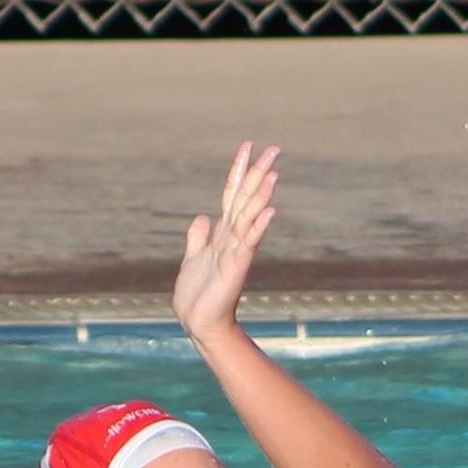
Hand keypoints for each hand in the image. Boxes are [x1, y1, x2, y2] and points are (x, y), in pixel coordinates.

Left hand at [173, 141, 278, 344]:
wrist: (199, 323)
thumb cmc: (198, 295)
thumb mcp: (192, 258)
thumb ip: (198, 237)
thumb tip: (203, 216)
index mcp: (222, 233)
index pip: (233, 193)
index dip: (239, 169)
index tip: (248, 144)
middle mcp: (233, 237)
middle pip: (247, 198)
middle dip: (259, 172)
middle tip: (275, 148)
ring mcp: (236, 251)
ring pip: (250, 216)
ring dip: (262, 195)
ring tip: (274, 173)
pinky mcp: (236, 267)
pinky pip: (248, 242)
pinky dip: (259, 226)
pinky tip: (270, 211)